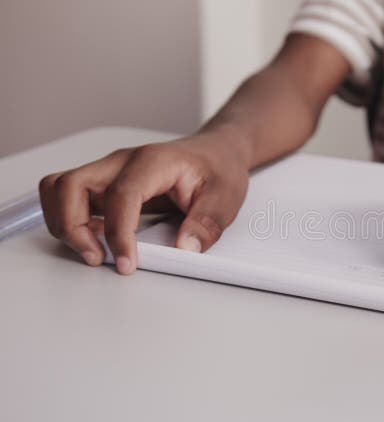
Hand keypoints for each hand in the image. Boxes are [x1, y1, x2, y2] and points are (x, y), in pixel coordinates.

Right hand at [39, 129, 249, 274]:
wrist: (215, 152)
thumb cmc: (217, 169)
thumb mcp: (226, 195)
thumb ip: (207, 222)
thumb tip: (185, 248)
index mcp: (153, 161)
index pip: (121, 194)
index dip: (118, 233)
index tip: (126, 262)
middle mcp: (122, 161)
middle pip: (70, 185)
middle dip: (73, 227)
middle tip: (98, 257)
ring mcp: (108, 170)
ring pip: (59, 188)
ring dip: (65, 223)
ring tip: (94, 249)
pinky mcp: (103, 182)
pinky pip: (68, 196)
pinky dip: (70, 219)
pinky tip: (96, 238)